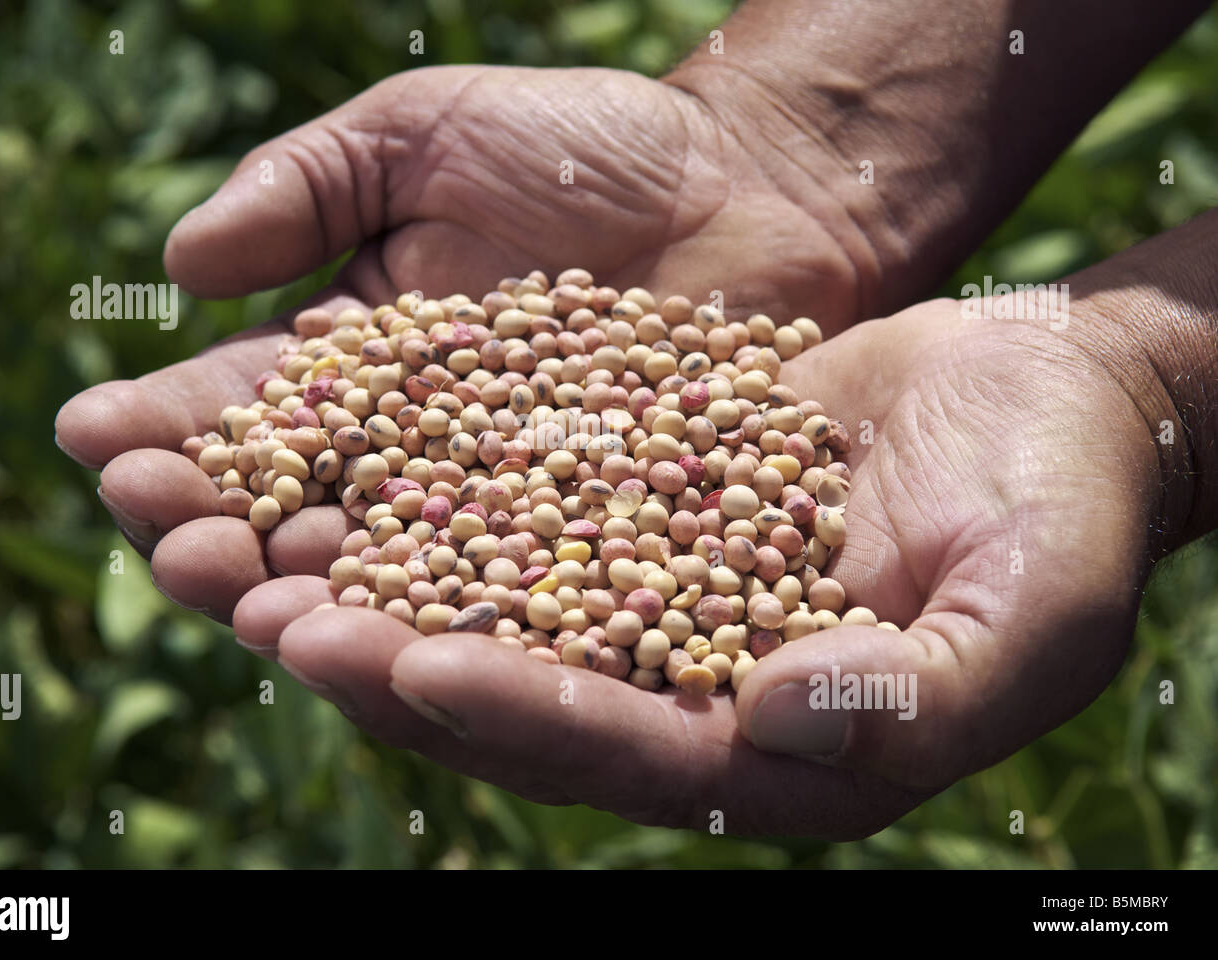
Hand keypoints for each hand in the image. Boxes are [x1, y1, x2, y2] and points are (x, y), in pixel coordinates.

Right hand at [56, 63, 880, 619]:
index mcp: (359, 369)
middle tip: (174, 544)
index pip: (243, 415)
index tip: (99, 439)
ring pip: (392, 579)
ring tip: (253, 607)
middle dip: (222, 535)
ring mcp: (506, 512)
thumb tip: (180, 267)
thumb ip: (309, 185)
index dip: (169, 431)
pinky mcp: (598, 548)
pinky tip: (400, 645)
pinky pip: (520, 599)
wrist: (756, 184)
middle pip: (299, 517)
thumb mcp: (425, 134)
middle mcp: (419, 458)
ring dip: (317, 601)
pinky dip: (459, 624)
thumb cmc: (587, 144)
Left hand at [258, 295, 1166, 836]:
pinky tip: (359, 447)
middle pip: (533, 690)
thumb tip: (774, 724)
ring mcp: (661, 592)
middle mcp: (699, 685)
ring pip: (504, 600)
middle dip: (405, 661)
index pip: (631, 750)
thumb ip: (915, 694)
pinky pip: (530, 500)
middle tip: (278, 623)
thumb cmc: (1062, 508)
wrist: (1046, 393)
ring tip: (272, 552)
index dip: (523, 714)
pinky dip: (446, 484)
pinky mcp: (646, 502)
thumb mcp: (1029, 611)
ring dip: (392, 579)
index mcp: (781, 746)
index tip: (411, 667)